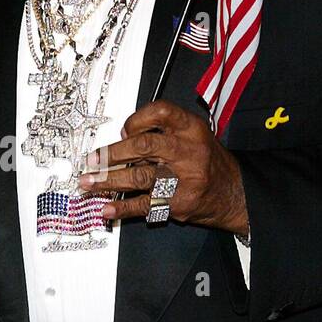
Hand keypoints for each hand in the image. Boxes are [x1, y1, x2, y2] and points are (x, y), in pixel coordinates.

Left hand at [77, 98, 248, 233]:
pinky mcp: (178, 203)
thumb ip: (162, 131)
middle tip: (92, 160)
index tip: (123, 131)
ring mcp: (183, 179)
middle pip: (143, 146)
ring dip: (108, 181)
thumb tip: (121, 139)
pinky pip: (144, 205)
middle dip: (112, 154)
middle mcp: (187, 151)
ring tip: (88, 183)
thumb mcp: (193, 135)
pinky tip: (106, 208)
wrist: (233, 193)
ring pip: (138, 177)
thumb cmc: (207, 161)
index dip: (136, 120)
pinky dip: (122, 208)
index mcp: (191, 128)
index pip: (160, 113)